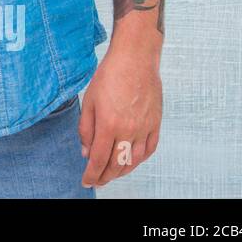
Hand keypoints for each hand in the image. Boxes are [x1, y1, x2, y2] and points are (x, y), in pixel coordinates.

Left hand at [77, 47, 162, 187]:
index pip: (99, 160)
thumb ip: (86, 129)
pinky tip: (132, 161)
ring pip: (134, 161)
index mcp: (108, 125)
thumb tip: (86, 152)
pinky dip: (140, 160)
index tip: (87, 182)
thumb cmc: (109, 76)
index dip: (92, 174)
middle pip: (117, 165)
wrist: (135, 60)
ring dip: (122, 171)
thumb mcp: (89, 101)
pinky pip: (149, 150)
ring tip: (112, 174)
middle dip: (105, 177)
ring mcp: (144, 128)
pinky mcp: (156, 124)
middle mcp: (128, 130)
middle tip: (97, 181)